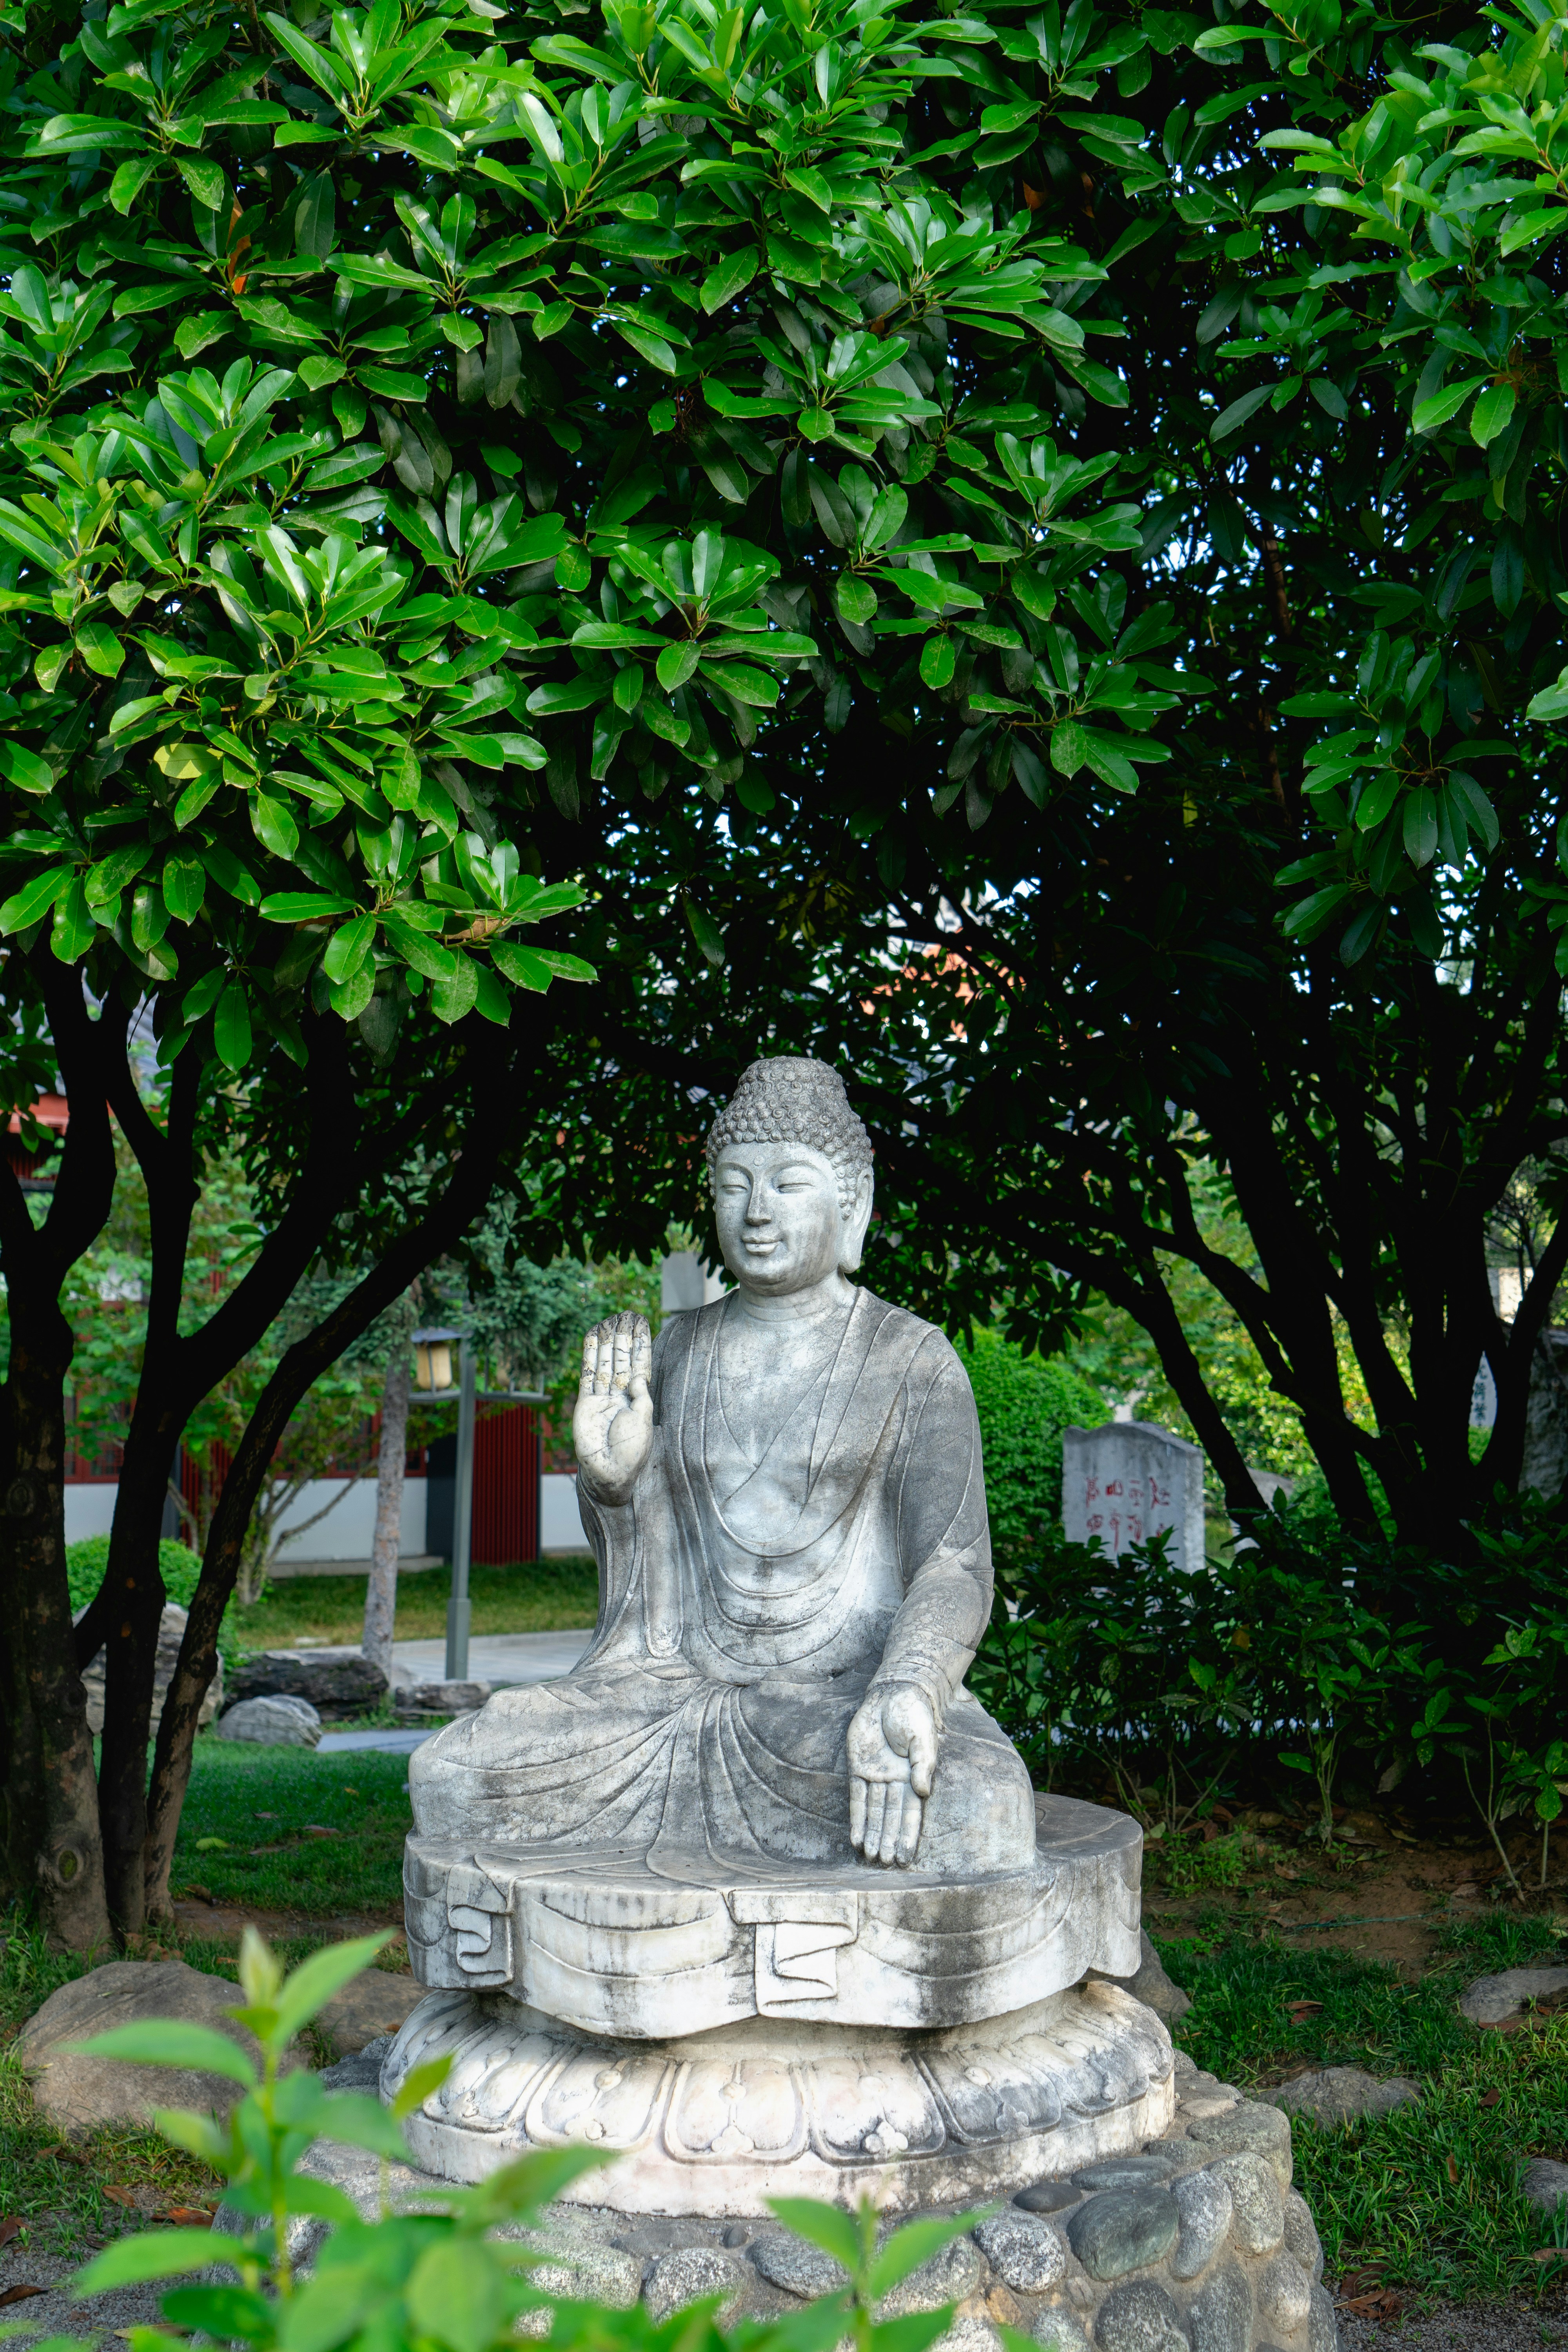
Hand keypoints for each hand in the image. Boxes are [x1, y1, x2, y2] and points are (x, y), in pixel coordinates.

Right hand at [572, 1312, 652, 1503]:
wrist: (608, 1473)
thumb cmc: (630, 1452)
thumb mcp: (644, 1422)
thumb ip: (642, 1397)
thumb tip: (638, 1376)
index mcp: (637, 1399)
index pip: (639, 1364)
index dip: (640, 1344)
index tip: (642, 1323)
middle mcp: (619, 1395)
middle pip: (621, 1359)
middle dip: (624, 1337)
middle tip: (626, 1314)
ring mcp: (601, 1397)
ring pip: (605, 1362)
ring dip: (608, 1340)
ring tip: (610, 1318)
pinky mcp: (584, 1402)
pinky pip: (587, 1373)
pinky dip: (590, 1354)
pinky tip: (593, 1336)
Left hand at [846, 1683, 937, 1868]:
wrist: (892, 1694)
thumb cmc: (913, 1715)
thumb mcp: (923, 1739)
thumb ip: (923, 1764)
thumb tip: (924, 1791)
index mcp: (913, 1777)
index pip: (911, 1812)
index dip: (908, 1835)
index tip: (905, 1857)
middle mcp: (894, 1782)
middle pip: (890, 1816)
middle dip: (888, 1839)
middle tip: (884, 1862)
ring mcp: (875, 1776)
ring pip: (873, 1812)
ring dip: (873, 1834)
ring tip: (871, 1857)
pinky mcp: (858, 1767)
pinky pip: (856, 1798)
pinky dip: (856, 1818)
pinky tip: (856, 1839)